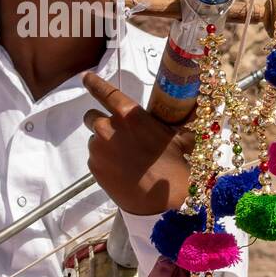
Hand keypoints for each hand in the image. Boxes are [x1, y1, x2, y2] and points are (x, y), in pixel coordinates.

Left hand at [82, 70, 195, 215]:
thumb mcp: (175, 136)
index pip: (104, 91)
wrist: (163, 199)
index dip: (93, 82)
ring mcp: (98, 148)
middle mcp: (108, 127)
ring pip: (94, 139)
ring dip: (104, 144)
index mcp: (129, 114)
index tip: (85, 77)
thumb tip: (190, 108)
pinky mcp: (94, 167)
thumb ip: (165, 121)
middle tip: (117, 135)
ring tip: (124, 158)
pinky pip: (95, 158)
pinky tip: (120, 171)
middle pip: (91, 116)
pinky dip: (104, 161)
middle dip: (101, 122)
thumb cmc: (174, 164)